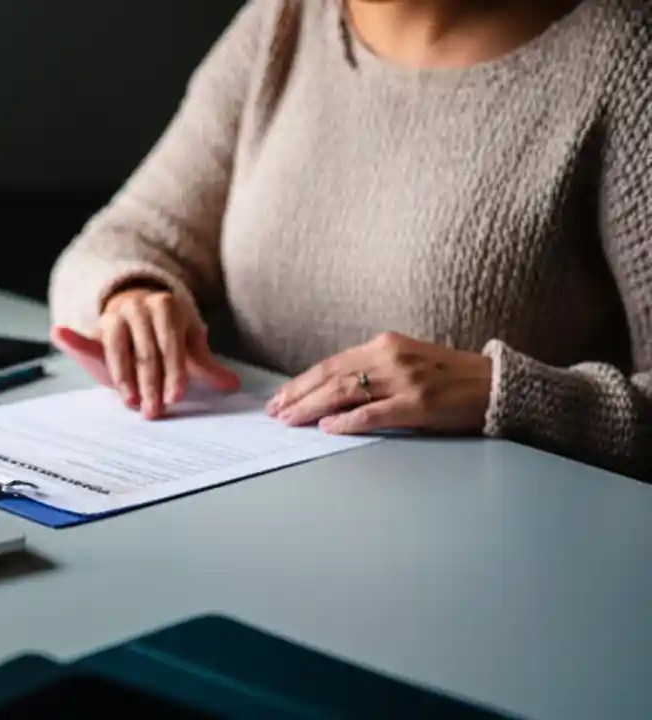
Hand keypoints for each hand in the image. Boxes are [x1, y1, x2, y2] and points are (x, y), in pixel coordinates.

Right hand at [51, 287, 239, 418]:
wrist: (137, 308)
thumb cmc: (163, 334)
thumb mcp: (184, 346)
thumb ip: (203, 366)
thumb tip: (231, 385)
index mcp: (166, 306)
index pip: (171, 345)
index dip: (173, 372)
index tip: (175, 396)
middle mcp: (138, 306)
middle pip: (146, 352)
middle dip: (151, 385)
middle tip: (155, 412)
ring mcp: (115, 316)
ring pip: (118, 350)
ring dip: (124, 379)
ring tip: (131, 402)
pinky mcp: (95, 330)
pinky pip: (84, 337)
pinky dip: (71, 338)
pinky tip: (60, 333)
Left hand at [266, 332, 492, 434]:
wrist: (498, 384)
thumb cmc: (451, 376)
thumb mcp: (408, 362)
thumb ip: (374, 371)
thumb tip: (333, 392)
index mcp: (385, 345)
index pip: (332, 364)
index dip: (303, 382)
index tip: (280, 397)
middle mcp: (391, 357)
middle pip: (332, 376)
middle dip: (298, 395)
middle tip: (275, 412)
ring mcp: (405, 380)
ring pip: (345, 392)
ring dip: (313, 408)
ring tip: (291, 420)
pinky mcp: (419, 403)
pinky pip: (374, 412)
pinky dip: (348, 420)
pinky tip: (328, 427)